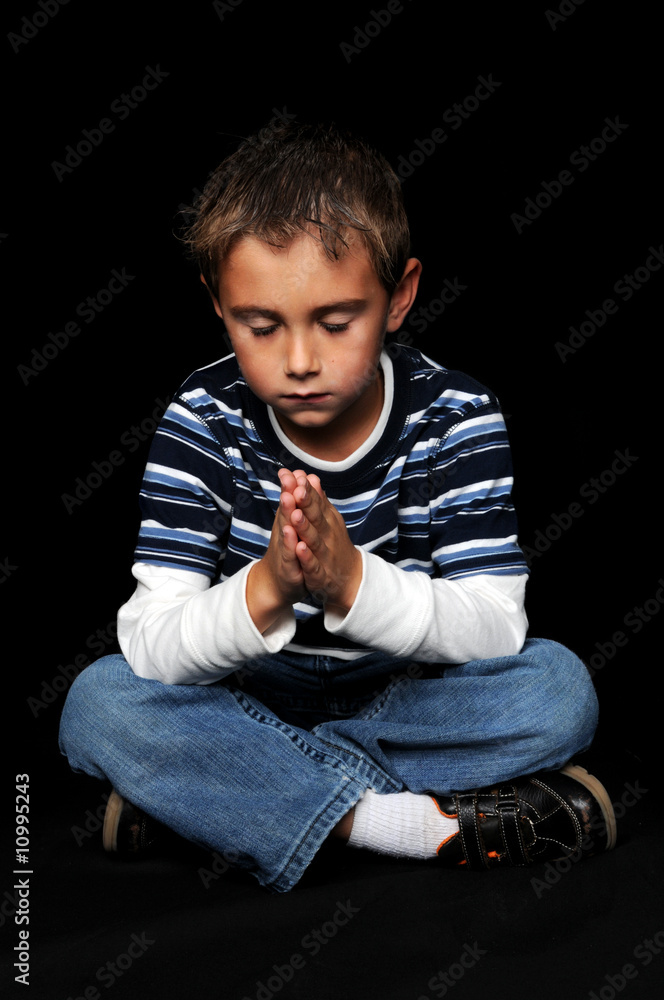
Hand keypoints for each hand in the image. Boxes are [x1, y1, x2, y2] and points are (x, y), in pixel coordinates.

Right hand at [246, 474, 307, 632]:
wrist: (276, 583)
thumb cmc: (287, 549)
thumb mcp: (290, 522)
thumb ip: (293, 500)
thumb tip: (296, 474)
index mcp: (289, 521)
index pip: (292, 501)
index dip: (294, 486)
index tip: (295, 471)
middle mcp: (285, 533)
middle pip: (287, 512)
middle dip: (290, 496)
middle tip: (291, 479)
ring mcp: (286, 550)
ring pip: (288, 532)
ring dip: (289, 518)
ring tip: (291, 504)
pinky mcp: (289, 568)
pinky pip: (291, 557)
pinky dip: (292, 548)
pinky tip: (295, 540)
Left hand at [278, 468, 362, 612]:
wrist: (351, 579)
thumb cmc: (335, 544)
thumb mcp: (329, 520)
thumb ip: (318, 500)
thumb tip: (310, 476)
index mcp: (328, 521)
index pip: (316, 502)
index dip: (306, 489)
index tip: (296, 474)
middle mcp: (328, 535)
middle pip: (316, 517)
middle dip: (306, 503)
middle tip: (296, 488)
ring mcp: (325, 555)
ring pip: (314, 540)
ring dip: (305, 528)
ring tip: (295, 515)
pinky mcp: (320, 575)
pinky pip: (313, 565)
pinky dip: (307, 557)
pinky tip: (299, 548)